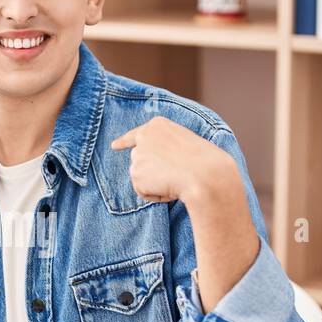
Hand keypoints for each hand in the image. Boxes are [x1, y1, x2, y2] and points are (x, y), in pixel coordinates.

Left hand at [111, 116, 258, 309]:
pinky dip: (156, 195)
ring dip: (157, 184)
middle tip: (177, 175)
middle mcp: (144, 137)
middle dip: (154, 173)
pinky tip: (169, 188)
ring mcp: (138, 155)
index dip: (124, 141)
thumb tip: (153, 168)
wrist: (206, 176)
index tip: (115, 146)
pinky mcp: (136, 174)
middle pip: (140, 161)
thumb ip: (167, 150)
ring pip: (143, 178)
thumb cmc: (205, 163)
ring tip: (176, 180)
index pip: (137, 135)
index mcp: (158, 125)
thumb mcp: (187, 147)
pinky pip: (143, 192)